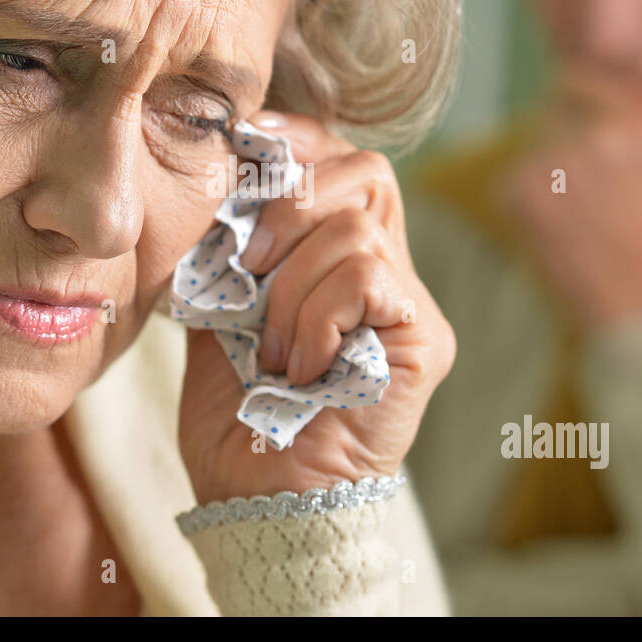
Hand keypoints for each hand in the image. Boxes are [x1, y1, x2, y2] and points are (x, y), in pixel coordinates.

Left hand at [178, 112, 456, 506]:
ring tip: (270, 349)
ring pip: (355, 228)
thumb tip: (226, 179)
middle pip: (365, 172)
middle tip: (247, 264)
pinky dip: (317, 313)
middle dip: (290, 202)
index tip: (246, 144)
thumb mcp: (219, 310)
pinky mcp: (422, 341)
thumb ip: (233, 248)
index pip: (342, 162)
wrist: (257, 499)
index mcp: (339, 259)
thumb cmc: (236, 416)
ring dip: (290, 285)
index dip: (299, 143)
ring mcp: (410, 307)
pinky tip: (300, 363)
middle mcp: (388, 273)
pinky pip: (369, 275)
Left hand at [498, 74, 641, 331]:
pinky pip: (510, 184)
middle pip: (553, 114)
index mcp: (636, 120)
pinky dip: (523, 203)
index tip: (572, 114)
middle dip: (562, 139)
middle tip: (579, 183)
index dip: (573, 95)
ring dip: (545, 172)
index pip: (579, 81)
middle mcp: (595, 134)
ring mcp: (556, 162)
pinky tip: (556, 229)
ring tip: (576, 212)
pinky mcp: (523, 193)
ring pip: (533, 150)